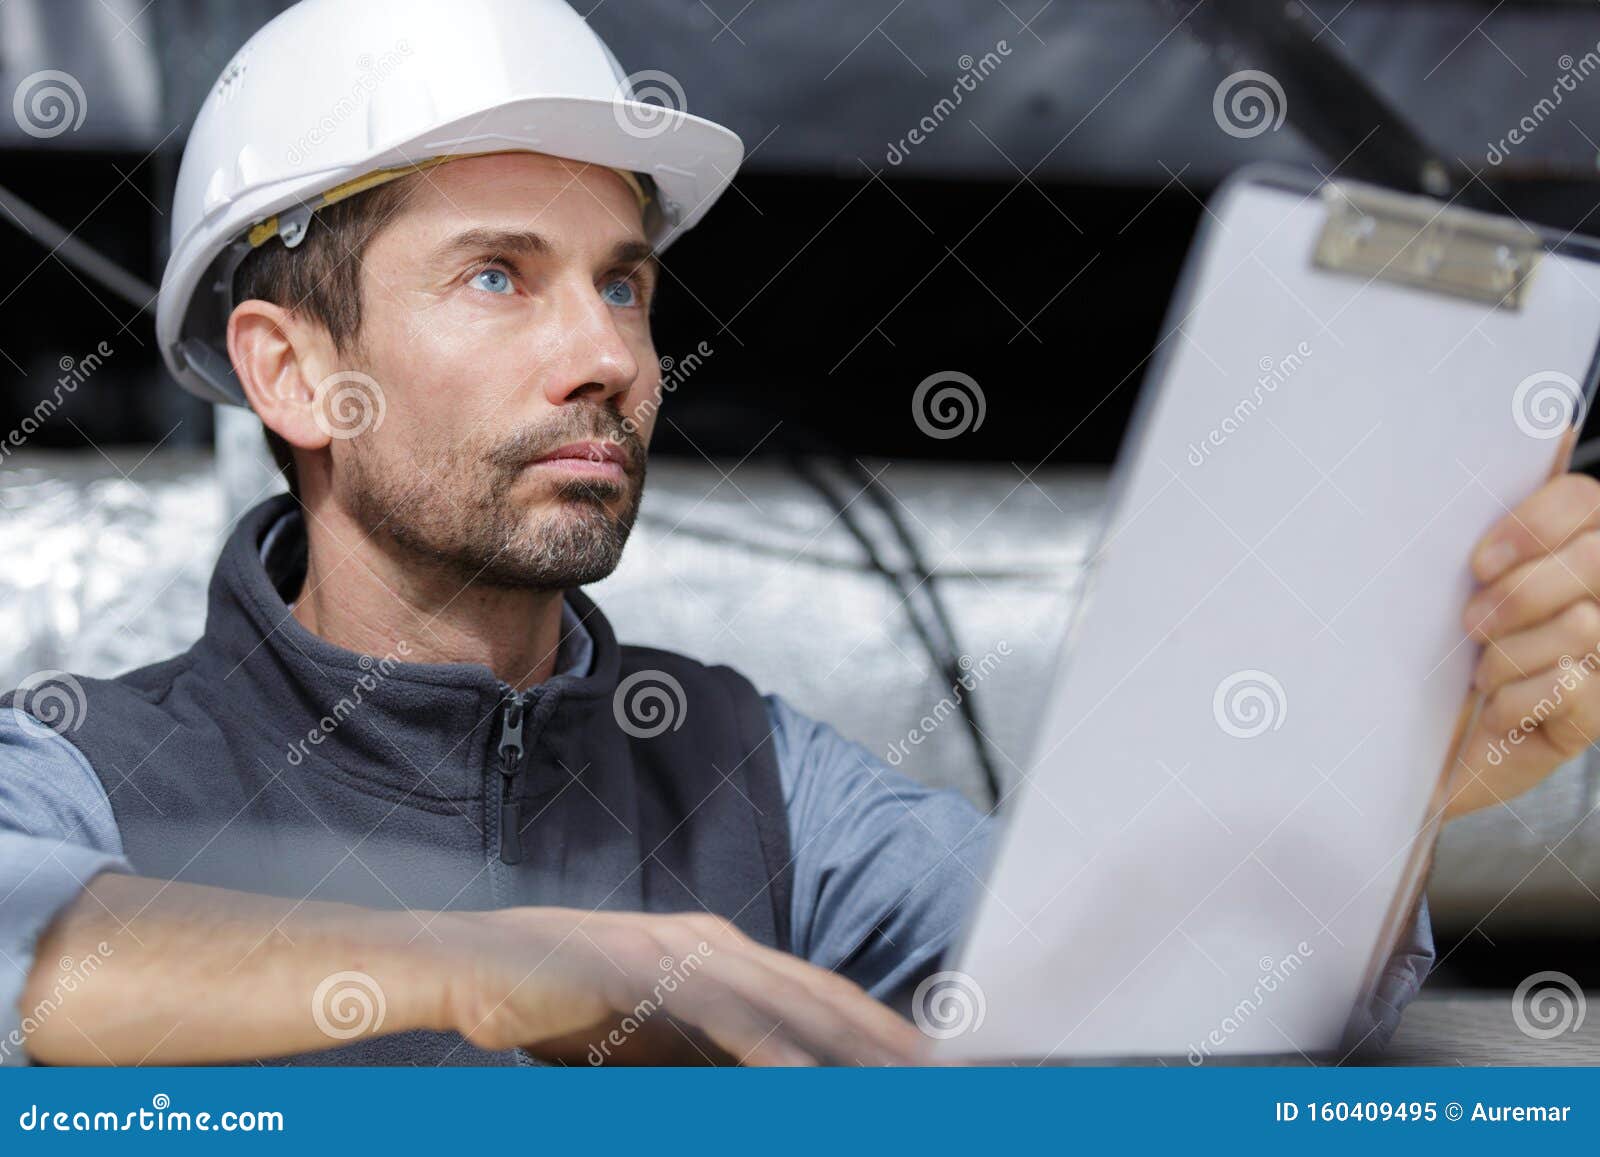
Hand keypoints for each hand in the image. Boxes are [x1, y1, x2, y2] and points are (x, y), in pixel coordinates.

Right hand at [435, 907, 923, 1065]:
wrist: (467, 968)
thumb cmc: (558, 1009)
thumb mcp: (651, 1039)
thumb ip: (710, 1055)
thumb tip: (779, 1080)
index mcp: (722, 950)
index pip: (819, 994)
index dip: (879, 1031)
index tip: (929, 1068)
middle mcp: (713, 941)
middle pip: (820, 997)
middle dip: (885, 1043)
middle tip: (944, 1079)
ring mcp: (680, 948)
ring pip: (786, 1004)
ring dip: (846, 1048)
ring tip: (898, 1084)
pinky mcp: (643, 966)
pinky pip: (721, 1015)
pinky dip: (771, 1049)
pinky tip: (807, 1077)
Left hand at [1452, 472, 1599, 819]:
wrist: (1428, 749)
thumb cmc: (1445, 655)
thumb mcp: (1455, 592)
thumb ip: (1479, 545)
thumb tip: (1494, 497)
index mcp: (1576, 550)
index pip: (1582, 499)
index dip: (1532, 524)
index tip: (1480, 565)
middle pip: (1593, 559)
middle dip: (1520, 593)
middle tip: (1472, 624)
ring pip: (1581, 625)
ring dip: (1508, 655)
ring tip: (1484, 676)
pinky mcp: (1598, 715)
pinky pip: (1567, 685)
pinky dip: (1514, 701)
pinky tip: (1499, 713)